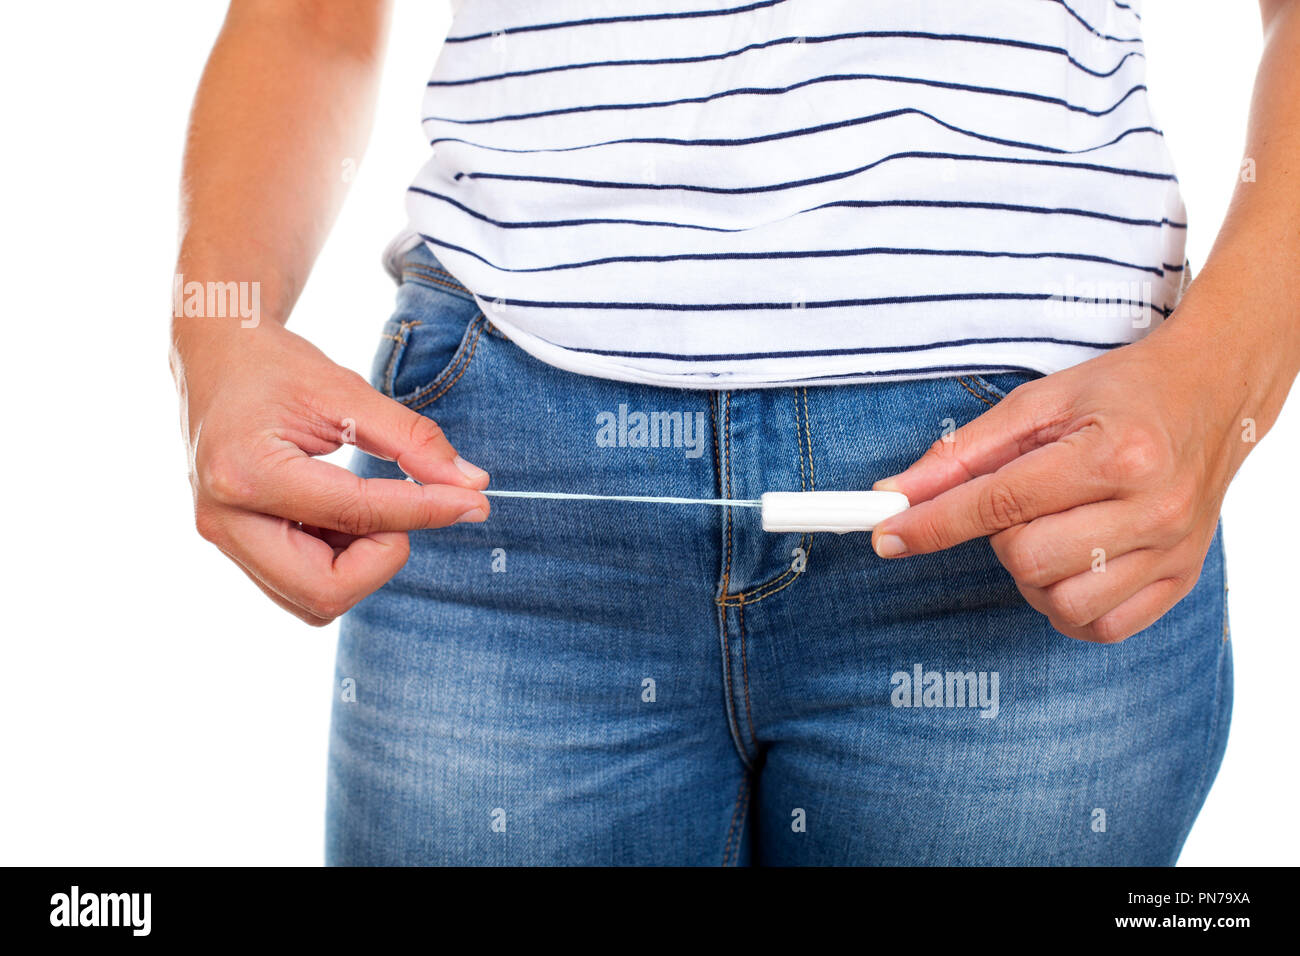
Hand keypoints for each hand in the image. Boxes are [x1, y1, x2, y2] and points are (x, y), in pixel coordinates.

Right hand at [171, 319, 489, 625]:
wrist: (217, 360)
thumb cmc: (276, 368)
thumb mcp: (348, 391)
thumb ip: (413, 440)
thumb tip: (473, 486)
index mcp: (248, 472)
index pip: (357, 514)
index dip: (426, 510)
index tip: (472, 501)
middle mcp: (225, 520)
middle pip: (326, 592)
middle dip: (382, 558)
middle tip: (400, 508)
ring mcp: (224, 541)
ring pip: (314, 603)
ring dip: (361, 564)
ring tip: (366, 503)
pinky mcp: (236, 549)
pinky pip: (301, 588)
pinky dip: (340, 562)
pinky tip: (342, 513)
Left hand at [870, 333, 1255, 643]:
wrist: (1213, 394)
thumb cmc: (1123, 394)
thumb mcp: (1037, 404)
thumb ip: (961, 454)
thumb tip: (896, 496)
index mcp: (1117, 453)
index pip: (999, 503)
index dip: (933, 523)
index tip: (886, 535)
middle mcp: (1153, 507)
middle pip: (1027, 559)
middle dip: (999, 537)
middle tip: (1020, 503)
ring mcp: (1173, 550)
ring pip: (1061, 603)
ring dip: (1033, 574)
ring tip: (1050, 528)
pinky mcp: (1183, 579)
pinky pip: (1102, 628)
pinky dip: (1070, 605)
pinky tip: (1071, 563)